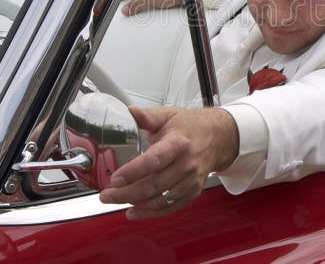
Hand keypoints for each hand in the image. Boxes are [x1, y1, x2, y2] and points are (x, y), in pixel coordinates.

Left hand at [99, 106, 238, 219]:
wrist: (218, 137)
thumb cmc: (190, 126)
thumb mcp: (169, 116)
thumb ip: (148, 116)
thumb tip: (130, 112)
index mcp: (179, 143)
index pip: (155, 160)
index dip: (134, 171)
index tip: (115, 178)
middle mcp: (187, 164)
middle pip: (154, 184)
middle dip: (127, 193)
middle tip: (106, 195)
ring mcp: (191, 180)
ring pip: (161, 199)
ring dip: (136, 203)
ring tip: (115, 201)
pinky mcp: (193, 191)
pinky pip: (171, 207)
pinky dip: (151, 212)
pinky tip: (134, 212)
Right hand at [121, 0, 180, 15]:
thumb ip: (136, 3)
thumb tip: (125, 9)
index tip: (118, 6)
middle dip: (132, 4)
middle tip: (128, 13)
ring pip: (145, 0)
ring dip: (142, 7)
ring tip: (139, 15)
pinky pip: (154, 4)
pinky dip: (151, 9)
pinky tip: (151, 14)